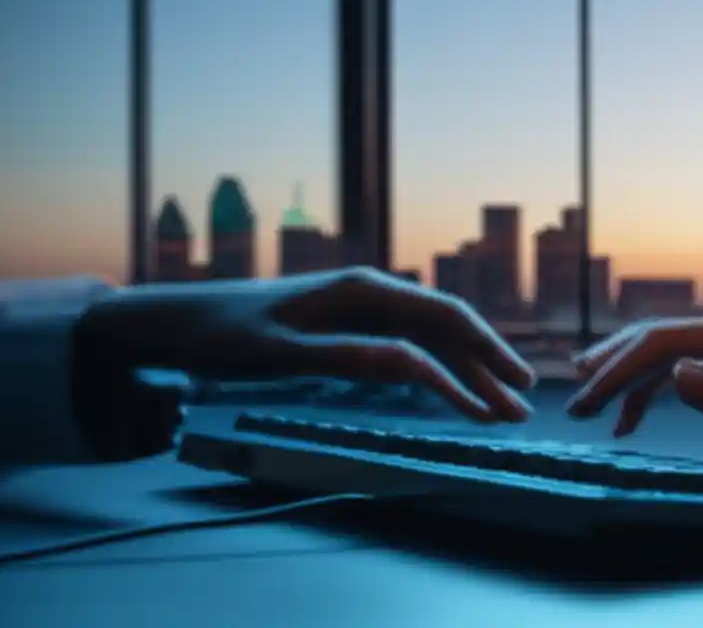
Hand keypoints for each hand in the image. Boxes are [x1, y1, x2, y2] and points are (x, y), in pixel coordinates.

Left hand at [78, 268, 535, 424]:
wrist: (180, 322)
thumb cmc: (224, 335)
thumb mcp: (281, 351)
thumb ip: (347, 356)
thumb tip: (412, 365)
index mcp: (362, 291)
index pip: (443, 318)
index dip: (483, 354)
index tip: (510, 392)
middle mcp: (371, 294)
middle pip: (447, 328)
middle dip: (487, 367)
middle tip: (523, 408)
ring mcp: (362, 311)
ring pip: (431, 341)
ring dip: (467, 374)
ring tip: (500, 410)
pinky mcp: (349, 328)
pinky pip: (407, 348)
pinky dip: (435, 371)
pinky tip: (454, 392)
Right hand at [565, 308, 702, 455]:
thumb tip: (676, 375)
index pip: (665, 342)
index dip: (619, 369)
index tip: (586, 399)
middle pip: (660, 340)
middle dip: (613, 368)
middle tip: (576, 403)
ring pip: (673, 355)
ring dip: (631, 380)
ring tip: (597, 411)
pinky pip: (695, 371)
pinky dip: (661, 389)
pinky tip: (645, 414)